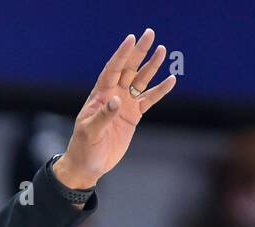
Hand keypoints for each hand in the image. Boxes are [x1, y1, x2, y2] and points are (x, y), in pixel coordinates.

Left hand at [55, 28, 177, 189]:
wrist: (88, 165)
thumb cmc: (83, 147)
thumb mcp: (89, 132)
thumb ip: (102, 116)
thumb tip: (116, 101)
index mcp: (100, 96)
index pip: (112, 70)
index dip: (121, 55)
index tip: (131, 39)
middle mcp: (113, 96)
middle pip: (129, 69)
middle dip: (139, 52)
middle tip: (150, 34)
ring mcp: (124, 105)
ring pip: (140, 81)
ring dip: (151, 67)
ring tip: (163, 51)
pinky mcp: (133, 116)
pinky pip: (149, 100)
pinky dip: (159, 91)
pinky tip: (170, 80)